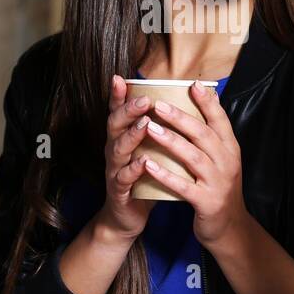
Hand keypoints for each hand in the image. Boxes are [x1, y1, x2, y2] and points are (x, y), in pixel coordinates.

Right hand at [95, 75, 157, 242]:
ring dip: (131, 136)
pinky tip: (144, 162)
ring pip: (118, 149)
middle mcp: (115, 150)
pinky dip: (134, 169)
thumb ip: (157, 130)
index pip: (119, 112)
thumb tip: (179, 103)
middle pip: (115, 125)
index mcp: (123, 138)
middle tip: (144, 99)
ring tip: (145, 124)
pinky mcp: (119, 190)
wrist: (128, 216)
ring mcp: (115, 170)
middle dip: (128, 110)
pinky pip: (124, 178)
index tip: (120, 77)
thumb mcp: (149, 150)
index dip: (118, 95)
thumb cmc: (143, 178)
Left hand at [137, 81, 249, 246]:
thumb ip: (213, 135)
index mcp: (230, 149)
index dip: (207, 102)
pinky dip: (165, 174)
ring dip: (170, 141)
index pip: (220, 120)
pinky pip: (183, 186)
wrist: (229, 228)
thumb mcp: (222, 159)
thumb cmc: (218, 188)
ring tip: (150, 128)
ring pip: (193, 157)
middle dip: (181, 118)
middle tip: (159, 104)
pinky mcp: (207, 202)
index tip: (192, 84)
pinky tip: (148, 165)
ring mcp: (218, 182)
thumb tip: (208, 101)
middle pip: (203, 135)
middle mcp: (227, 162)